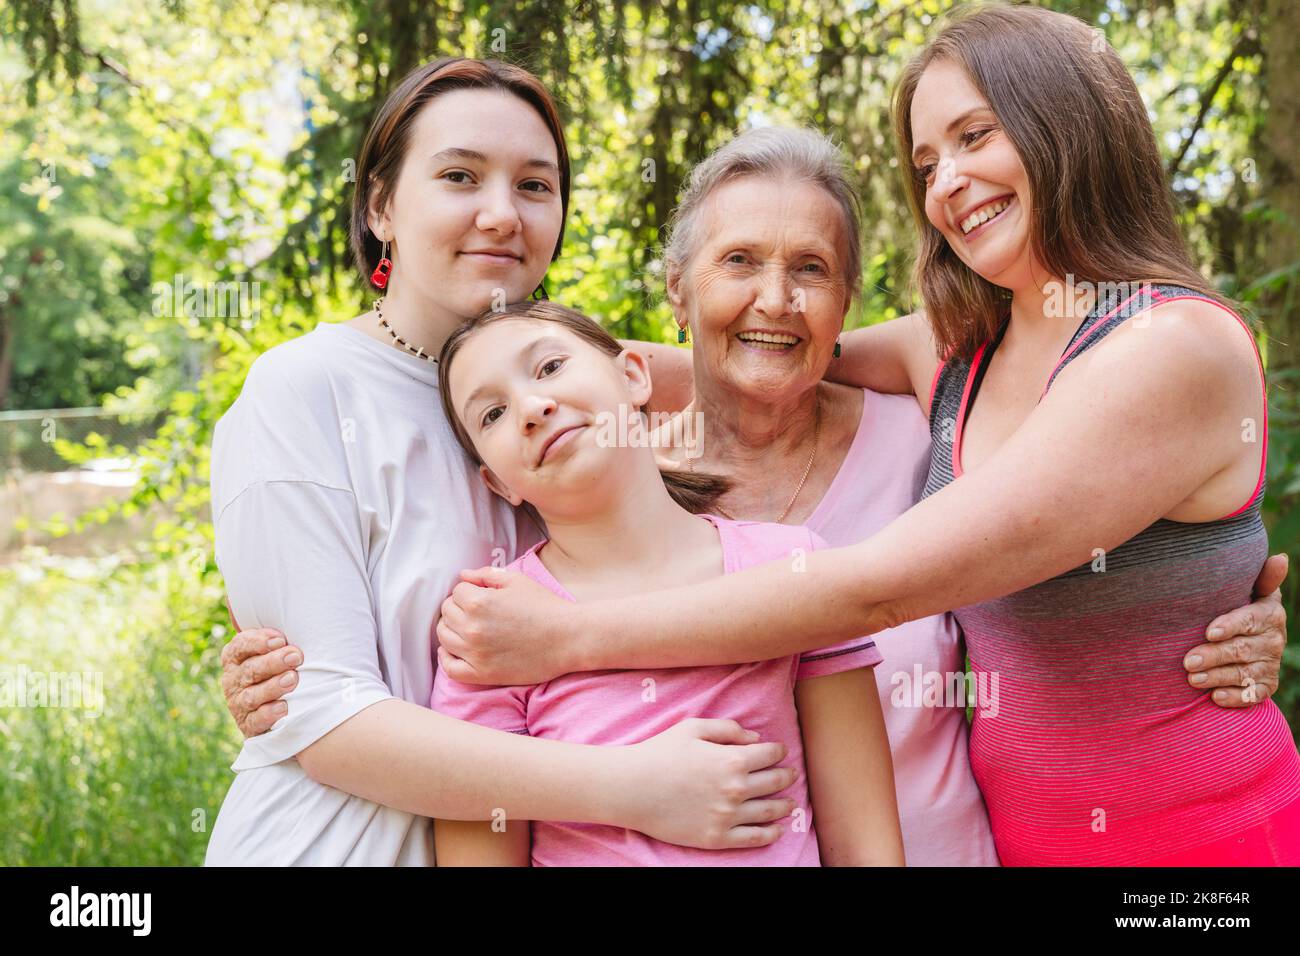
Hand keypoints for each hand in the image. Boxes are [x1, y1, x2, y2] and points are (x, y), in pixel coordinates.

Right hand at [220, 626, 302, 736]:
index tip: (281, 639)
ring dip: (273, 687)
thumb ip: (277, 638)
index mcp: (235, 657)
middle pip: (250, 669)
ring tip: (292, 679)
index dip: (259, 641)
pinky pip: (255, 721)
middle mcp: (233, 680)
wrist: (275, 711)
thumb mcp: (274, 650)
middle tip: (296, 657)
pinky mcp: (248, 725)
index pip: (240, 645)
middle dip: (274, 662)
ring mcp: (238, 704)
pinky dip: (269, 713)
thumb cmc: (279, 669)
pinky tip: (284, 707)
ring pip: (252, 696)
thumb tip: (278, 612)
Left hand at [436, 566, 581, 684]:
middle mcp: (472, 628)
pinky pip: (450, 668)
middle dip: (459, 608)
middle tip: (478, 612)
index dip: (469, 591)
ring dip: (452, 629)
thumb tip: (463, 576)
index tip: (482, 595)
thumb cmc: (545, 606)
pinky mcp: (482, 674)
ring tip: (469, 628)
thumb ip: (486, 574)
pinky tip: (455, 650)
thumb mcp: (517, 581)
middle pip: (446, 613)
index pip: (456, 592)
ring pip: (443, 638)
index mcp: (478, 602)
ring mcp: (475, 654)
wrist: (569, 638)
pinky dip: (447, 658)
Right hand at [617, 718, 796, 849]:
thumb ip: (728, 729)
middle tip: (790, 775)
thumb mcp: (692, 728)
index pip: (769, 754)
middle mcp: (735, 789)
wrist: (631, 788)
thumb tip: (755, 738)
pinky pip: (753, 838)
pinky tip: (777, 829)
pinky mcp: (717, 837)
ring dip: (784, 805)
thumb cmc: (659, 753)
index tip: (780, 751)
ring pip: (769, 811)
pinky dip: (771, 833)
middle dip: (786, 776)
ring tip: (789, 802)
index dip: (778, 751)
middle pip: (774, 782)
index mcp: (732, 759)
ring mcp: (728, 816)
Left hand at [1183, 553, 1288, 706]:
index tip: (1209, 631)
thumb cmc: (1240, 607)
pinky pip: (1251, 695)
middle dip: (1214, 656)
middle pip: (1241, 650)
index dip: (1230, 625)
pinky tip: (1215, 697)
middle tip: (1188, 661)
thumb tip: (1281, 558)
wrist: (1249, 638)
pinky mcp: (1265, 685)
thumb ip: (1261, 577)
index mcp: (1269, 614)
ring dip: (1217, 677)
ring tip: (1192, 679)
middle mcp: (1273, 640)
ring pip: (1243, 674)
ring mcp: (1270, 664)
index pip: (1250, 619)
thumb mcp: (1250, 590)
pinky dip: (1234, 697)